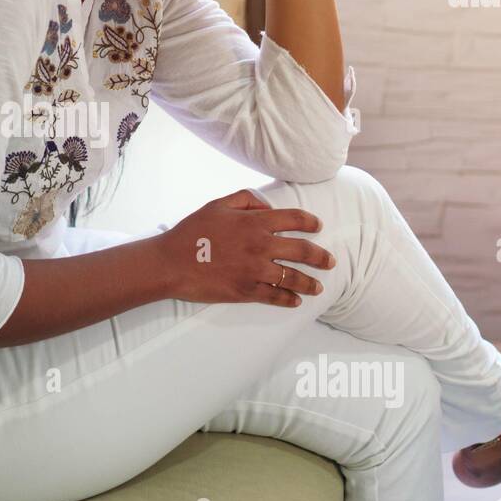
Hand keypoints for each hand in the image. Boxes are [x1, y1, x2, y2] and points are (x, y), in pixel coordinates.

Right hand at [149, 189, 335, 306]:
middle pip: (302, 250)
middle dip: (321, 257)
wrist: (171, 262)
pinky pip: (275, 297)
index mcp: (254, 222)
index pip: (294, 219)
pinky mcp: (246, 291)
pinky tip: (296, 300)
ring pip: (293, 277)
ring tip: (318, 287)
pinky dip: (289, 299)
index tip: (318, 226)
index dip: (310, 222)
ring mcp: (255, 271)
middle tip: (330, 261)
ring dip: (310, 282)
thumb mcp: (217, 205)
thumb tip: (267, 206)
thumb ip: (246, 199)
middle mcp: (260, 246)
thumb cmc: (192, 231)